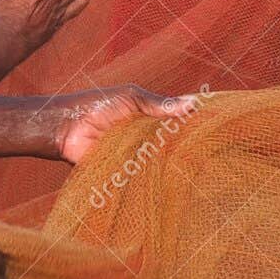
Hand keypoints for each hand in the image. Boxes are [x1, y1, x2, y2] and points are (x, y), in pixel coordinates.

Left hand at [46, 86, 198, 164]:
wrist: (67, 127)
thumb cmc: (98, 105)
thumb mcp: (132, 99)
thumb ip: (160, 104)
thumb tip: (194, 103)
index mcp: (148, 117)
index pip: (175, 122)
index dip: (191, 125)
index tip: (211, 128)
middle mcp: (144, 136)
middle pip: (170, 144)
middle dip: (184, 148)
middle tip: (206, 153)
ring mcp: (135, 154)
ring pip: (159, 161)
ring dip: (169, 163)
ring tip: (190, 168)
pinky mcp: (123, 170)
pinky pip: (141, 175)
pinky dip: (151, 176)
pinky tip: (167, 180)